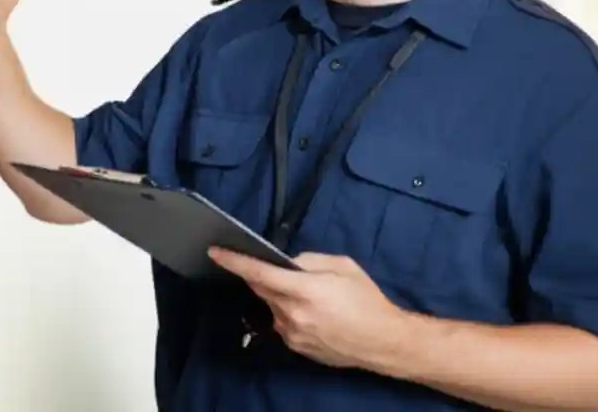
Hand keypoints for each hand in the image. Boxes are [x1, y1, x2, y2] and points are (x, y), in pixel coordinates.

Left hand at [207, 247, 410, 370]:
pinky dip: (288, 312)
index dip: (234, 261)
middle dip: (262, 275)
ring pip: (272, 305)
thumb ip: (310, 260)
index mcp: (304, 289)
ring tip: (311, 296)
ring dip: (280, 296)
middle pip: (261, 288)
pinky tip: (313, 313)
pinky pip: (282, 322)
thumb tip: (288, 262)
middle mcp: (292, 313)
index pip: (259, 273)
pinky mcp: (295, 346)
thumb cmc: (366, 300)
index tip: (215, 251)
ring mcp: (291, 333)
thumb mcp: (343, 266)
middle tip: (279, 270)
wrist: (382, 342)